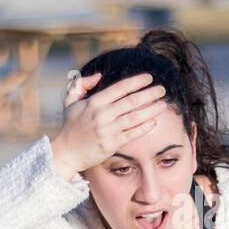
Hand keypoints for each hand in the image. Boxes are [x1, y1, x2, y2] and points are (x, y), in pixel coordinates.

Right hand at [49, 71, 166, 178]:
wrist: (65, 153)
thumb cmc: (70, 126)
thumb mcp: (70, 101)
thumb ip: (81, 84)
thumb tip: (99, 75)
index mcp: (94, 102)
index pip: (119, 88)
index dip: (136, 82)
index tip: (149, 77)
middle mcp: (102, 115)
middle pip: (131, 102)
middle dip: (149, 94)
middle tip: (162, 89)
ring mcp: (107, 130)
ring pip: (134, 118)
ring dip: (151, 110)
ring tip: (163, 104)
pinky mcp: (111, 145)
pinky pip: (131, 134)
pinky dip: (143, 128)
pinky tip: (154, 122)